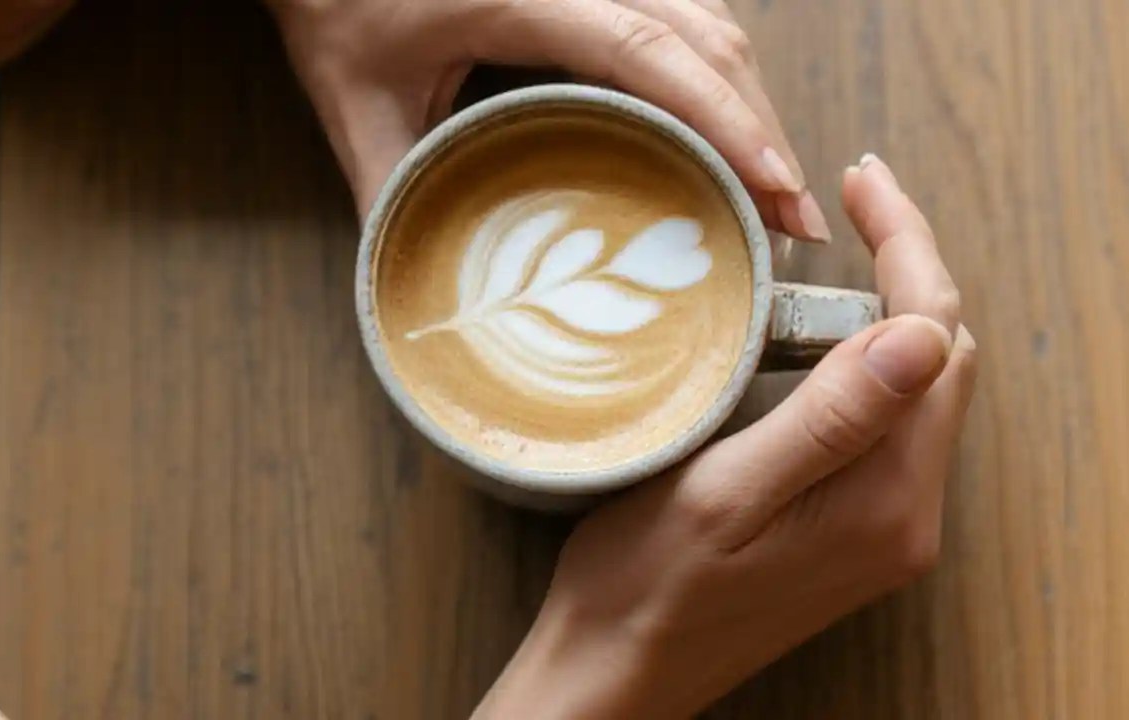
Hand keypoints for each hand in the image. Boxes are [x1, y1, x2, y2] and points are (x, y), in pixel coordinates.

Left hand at [267, 0, 830, 240]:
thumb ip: (393, 196)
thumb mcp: (352, 109)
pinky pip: (689, 12)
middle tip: (795, 220)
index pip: (649, 52)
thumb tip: (424, 295)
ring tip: (777, 185)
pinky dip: (724, 75)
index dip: (724, 119)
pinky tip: (736, 126)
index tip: (777, 186)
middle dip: (763, 127)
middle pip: (707, 39)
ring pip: (711, 21)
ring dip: (752, 101)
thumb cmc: (333, 6)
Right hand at [475, 155, 975, 718]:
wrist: (618, 673)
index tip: (862, 182)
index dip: (909, 246)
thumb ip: (830, 419)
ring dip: (895, 309)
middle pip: (945, 359)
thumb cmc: (645, 589)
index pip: (936, 340)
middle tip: (854, 199)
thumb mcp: (723, 493)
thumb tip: (923, 333)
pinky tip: (825, 333)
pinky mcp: (857, 530)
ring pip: (921, 388)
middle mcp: (908, 516)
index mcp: (884, 500)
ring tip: (842, 248)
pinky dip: (871, 360)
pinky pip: (891, 423)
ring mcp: (886, 527)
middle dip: (910, 264)